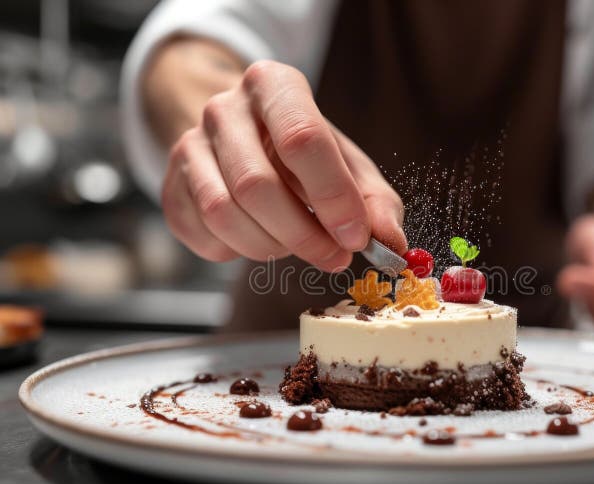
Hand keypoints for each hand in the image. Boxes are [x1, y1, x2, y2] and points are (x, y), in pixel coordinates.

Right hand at [154, 55, 405, 270]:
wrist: (245, 139)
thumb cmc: (305, 155)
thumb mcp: (347, 165)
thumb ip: (374, 202)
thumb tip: (390, 241)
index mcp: (275, 86)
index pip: (302, 139)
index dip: (333, 196)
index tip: (356, 237)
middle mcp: (223, 108)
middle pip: (256, 185)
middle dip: (303, 235)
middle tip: (334, 257)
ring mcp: (189, 145)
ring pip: (223, 213)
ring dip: (270, 246)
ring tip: (297, 245)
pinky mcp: (171, 185)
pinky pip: (203, 234)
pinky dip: (240, 251)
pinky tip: (261, 238)